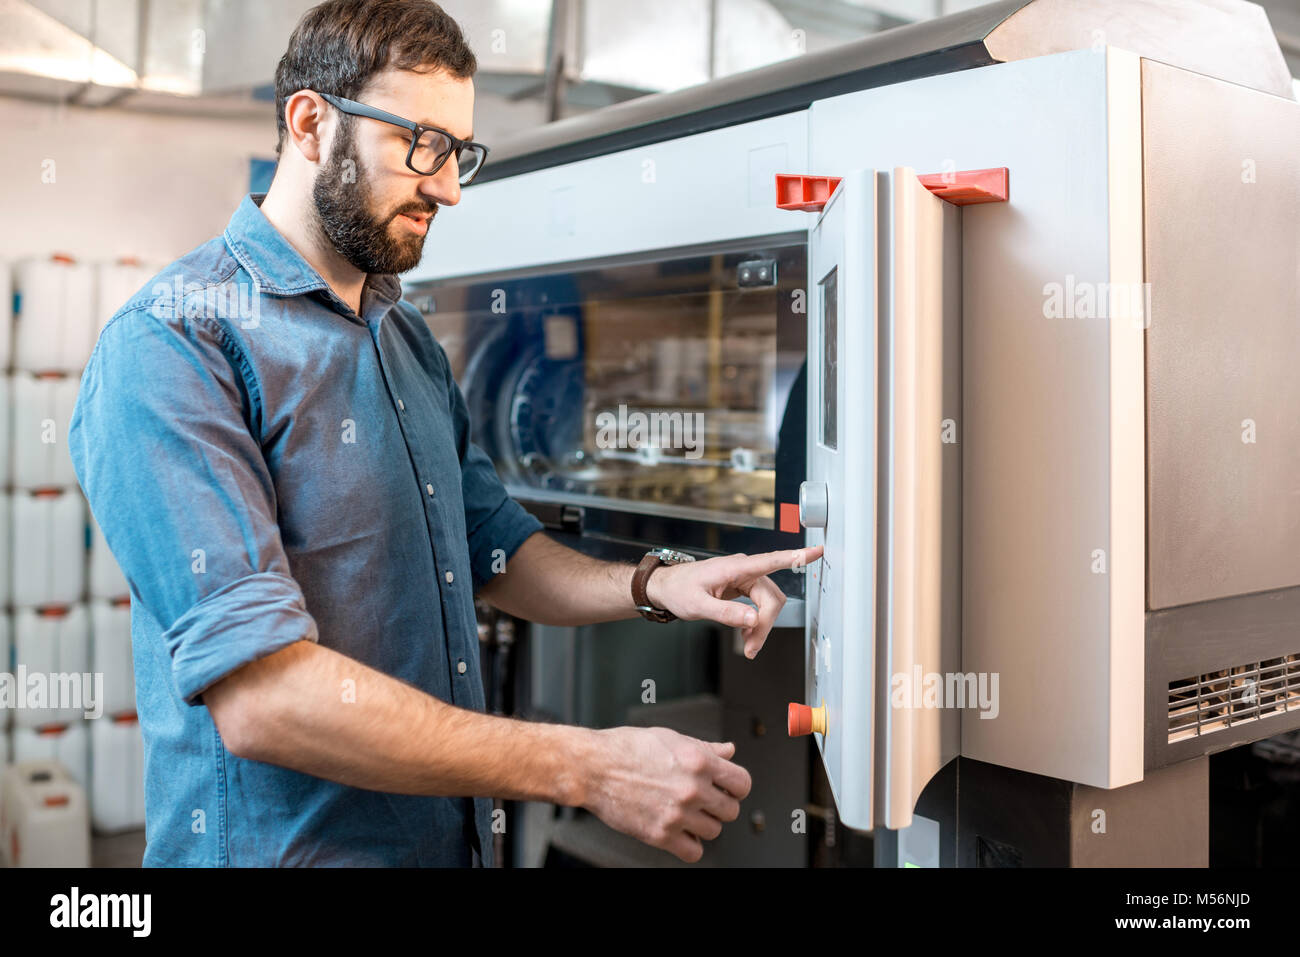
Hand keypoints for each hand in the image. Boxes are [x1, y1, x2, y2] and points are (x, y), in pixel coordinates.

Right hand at [583, 726, 750, 862]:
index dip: (736, 787)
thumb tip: (729, 751)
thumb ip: (705, 747)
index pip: (742, 783)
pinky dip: (690, 845)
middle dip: (719, 805)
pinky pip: (694, 852)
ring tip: (686, 813)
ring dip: (703, 824)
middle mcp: (692, 788)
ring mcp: (678, 814)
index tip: (727, 789)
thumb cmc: (627, 748)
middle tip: (703, 801)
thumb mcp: (671, 738)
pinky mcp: (661, 835)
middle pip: (731, 810)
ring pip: (714, 831)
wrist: (593, 767)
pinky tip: (679, 832)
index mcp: (699, 761)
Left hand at [645, 546, 823, 657]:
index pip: (771, 561)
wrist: (667, 587)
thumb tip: (753, 619)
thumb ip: (726, 613)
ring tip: (748, 645)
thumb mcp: (698, 606)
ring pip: (769, 604)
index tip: (817, 551)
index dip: (796, 557)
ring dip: (762, 626)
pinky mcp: (744, 587)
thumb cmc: (679, 590)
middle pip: (772, 597)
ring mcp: (745, 578)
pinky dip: (757, 623)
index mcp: (735, 567)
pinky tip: (746, 635)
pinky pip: (760, 606)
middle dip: (765, 624)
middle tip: (751, 647)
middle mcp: (745, 570)